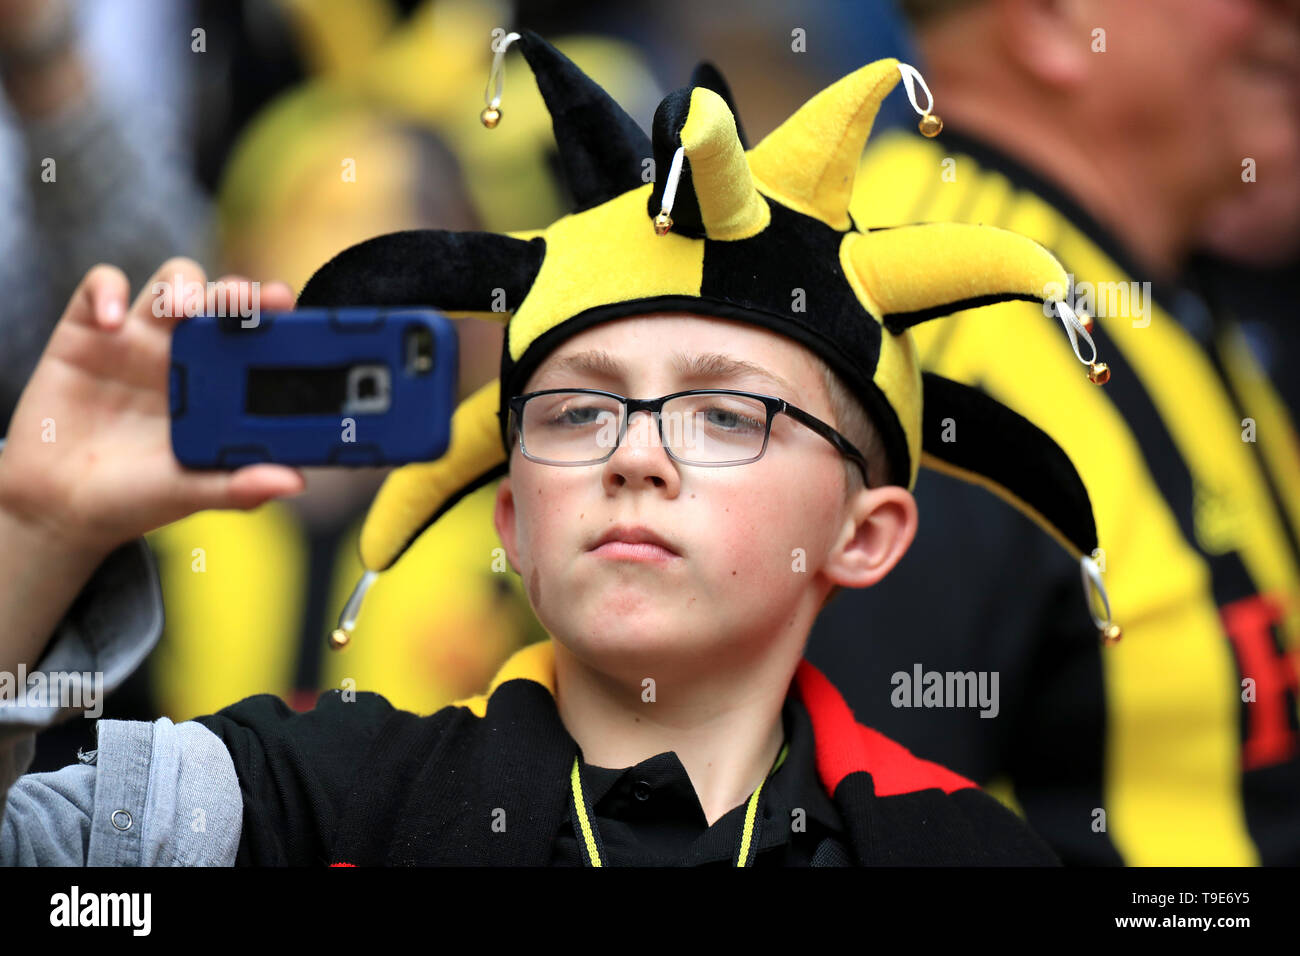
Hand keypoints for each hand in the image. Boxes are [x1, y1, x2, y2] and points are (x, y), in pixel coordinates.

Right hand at [0, 258, 305, 556]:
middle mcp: (186, 353)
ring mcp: (138, 339)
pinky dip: (104, 292)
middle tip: (252, 300)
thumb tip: (296, 482)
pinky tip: (110, 324)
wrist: (61, 507)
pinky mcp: (85, 332)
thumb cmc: (137, 496)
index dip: (278, 321)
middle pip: (221, 300)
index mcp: (221, 385)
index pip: (258, 338)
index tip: (299, 315)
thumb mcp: (189, 492)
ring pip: (171, 283)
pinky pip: (97, 290)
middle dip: (239, 292)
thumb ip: (237, 486)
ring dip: (182, 285)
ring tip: (183, 308)